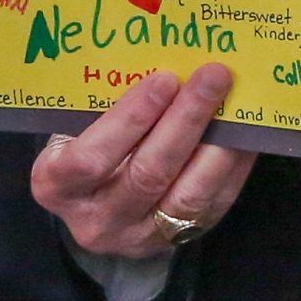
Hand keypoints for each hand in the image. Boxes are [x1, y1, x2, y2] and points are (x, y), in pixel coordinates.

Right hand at [31, 64, 256, 258]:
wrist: (93, 206)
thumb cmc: (81, 146)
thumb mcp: (75, 128)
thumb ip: (104, 106)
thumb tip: (163, 59)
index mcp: (56, 184)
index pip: (91, 157)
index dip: (131, 119)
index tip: (164, 78)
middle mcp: (95, 220)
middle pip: (147, 174)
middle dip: (185, 121)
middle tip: (212, 77)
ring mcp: (138, 237)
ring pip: (186, 195)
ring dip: (216, 145)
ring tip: (233, 101)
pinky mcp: (177, 242)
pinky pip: (212, 205)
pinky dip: (231, 166)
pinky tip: (244, 133)